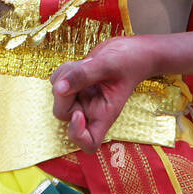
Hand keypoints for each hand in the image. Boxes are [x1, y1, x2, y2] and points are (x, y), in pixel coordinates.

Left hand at [49, 36, 153, 151]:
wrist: (135, 50)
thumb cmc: (131, 60)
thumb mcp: (108, 64)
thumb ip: (83, 75)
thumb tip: (59, 88)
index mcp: (105, 113)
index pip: (89, 143)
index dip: (77, 134)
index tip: (78, 113)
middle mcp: (91, 109)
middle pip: (63, 114)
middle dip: (64, 93)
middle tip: (79, 73)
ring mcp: (82, 97)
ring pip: (57, 95)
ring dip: (65, 77)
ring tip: (86, 64)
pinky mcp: (75, 85)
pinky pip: (57, 81)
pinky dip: (64, 71)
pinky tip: (82, 63)